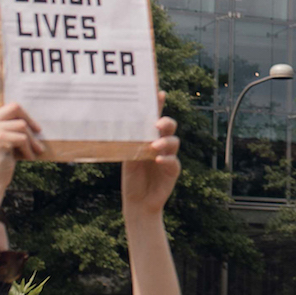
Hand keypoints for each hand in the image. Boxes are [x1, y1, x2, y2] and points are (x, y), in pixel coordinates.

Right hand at [0, 63, 43, 186]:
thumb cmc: (1, 162)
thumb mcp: (4, 141)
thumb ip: (10, 127)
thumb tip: (30, 121)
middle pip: (15, 106)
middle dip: (30, 120)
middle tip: (38, 134)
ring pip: (22, 124)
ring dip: (32, 140)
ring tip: (32, 152)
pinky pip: (23, 137)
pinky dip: (30, 149)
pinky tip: (28, 158)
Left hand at [121, 93, 180, 214]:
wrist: (138, 201)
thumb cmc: (132, 177)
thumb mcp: (126, 157)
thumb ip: (130, 143)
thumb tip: (122, 126)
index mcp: (149, 137)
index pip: (154, 117)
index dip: (158, 105)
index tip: (159, 93)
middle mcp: (161, 144)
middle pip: (169, 127)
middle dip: (166, 122)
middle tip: (157, 124)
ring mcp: (168, 156)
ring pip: (173, 142)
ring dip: (165, 141)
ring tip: (154, 146)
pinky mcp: (172, 170)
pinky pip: (173, 161)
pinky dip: (166, 159)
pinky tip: (158, 159)